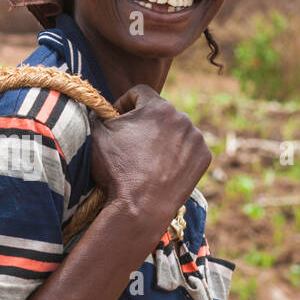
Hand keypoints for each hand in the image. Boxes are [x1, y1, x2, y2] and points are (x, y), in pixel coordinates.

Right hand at [90, 83, 211, 226]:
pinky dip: (178, 154)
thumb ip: (96, 114)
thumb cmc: (116, 170)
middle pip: (159, 112)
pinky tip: (163, 167)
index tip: (117, 120)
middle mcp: (182, 117)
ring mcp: (196, 138)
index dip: (124, 103)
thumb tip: (97, 110)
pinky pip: (188, 148)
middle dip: (145, 122)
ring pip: (176, 129)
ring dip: (162, 137)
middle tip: (131, 142)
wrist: (142, 207)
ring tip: (147, 157)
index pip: (139, 92)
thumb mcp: (96, 135)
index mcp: (157, 106)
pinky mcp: (203, 157)